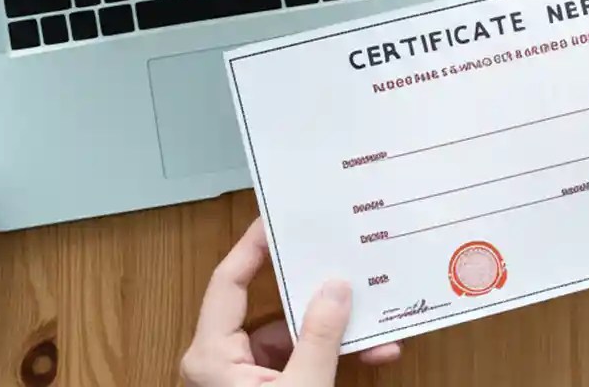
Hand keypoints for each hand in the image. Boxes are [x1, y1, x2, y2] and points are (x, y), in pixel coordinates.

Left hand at [181, 218, 400, 386]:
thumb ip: (321, 337)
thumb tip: (334, 287)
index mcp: (211, 354)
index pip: (228, 281)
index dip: (253, 246)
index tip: (279, 217)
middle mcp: (221, 361)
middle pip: (268, 307)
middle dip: (314, 291)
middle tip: (339, 256)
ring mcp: (245, 379)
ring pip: (292, 336)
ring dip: (337, 330)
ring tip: (376, 314)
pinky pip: (302, 361)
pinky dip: (336, 355)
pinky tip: (376, 350)